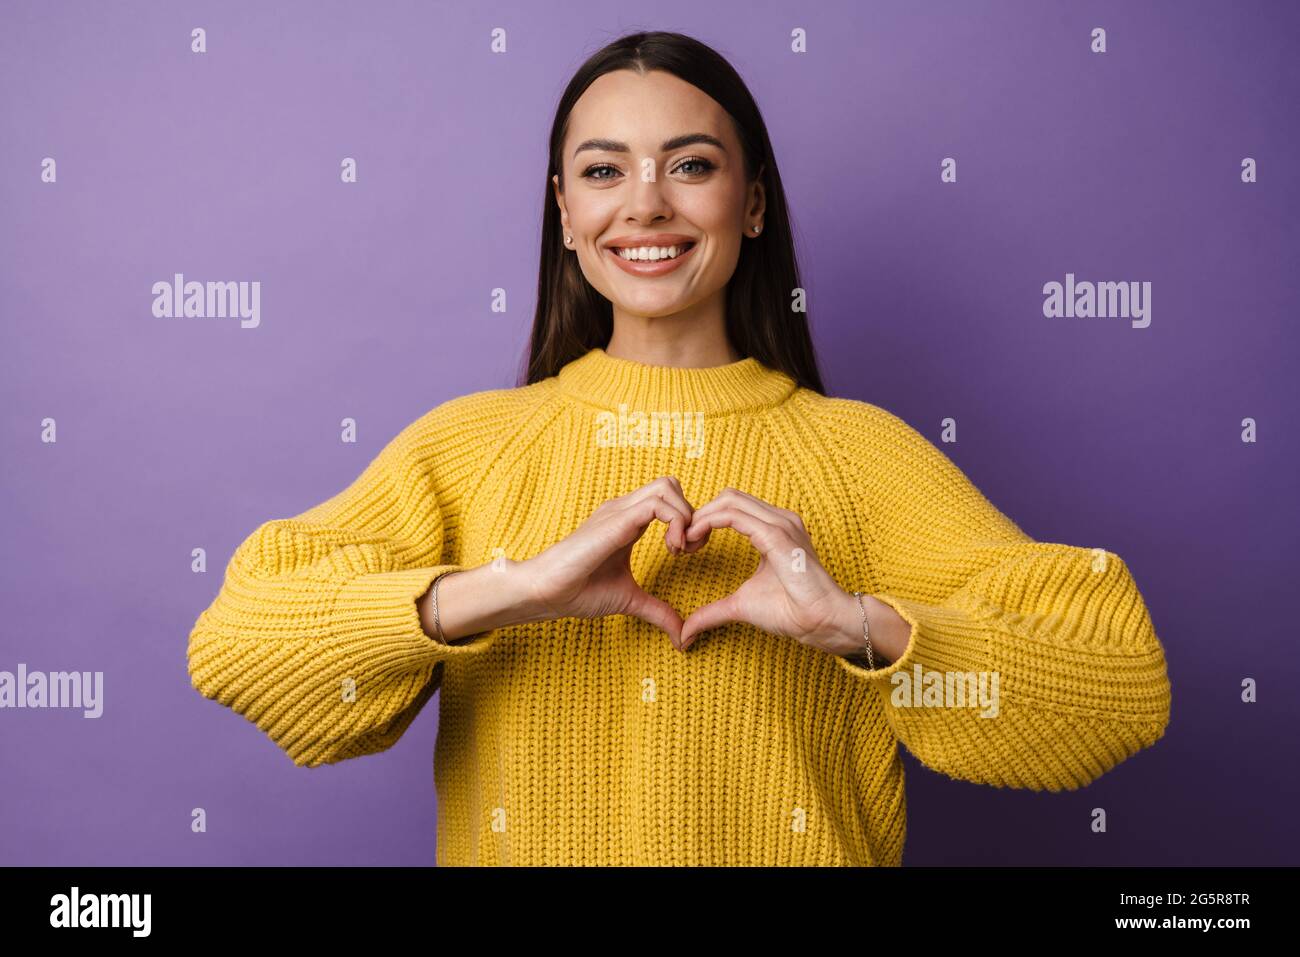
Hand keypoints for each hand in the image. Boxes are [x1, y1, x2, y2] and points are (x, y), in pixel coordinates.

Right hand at [520, 476, 702, 643]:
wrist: (546, 591)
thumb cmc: (579, 591)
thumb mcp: (630, 600)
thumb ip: (658, 611)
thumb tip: (683, 637)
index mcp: (629, 521)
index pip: (669, 500)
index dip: (688, 521)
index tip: (687, 554)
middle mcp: (625, 509)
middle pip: (670, 484)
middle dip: (691, 513)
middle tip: (687, 549)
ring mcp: (619, 511)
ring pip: (667, 487)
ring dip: (685, 517)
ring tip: (678, 550)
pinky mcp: (616, 520)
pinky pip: (657, 505)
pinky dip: (676, 523)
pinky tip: (671, 551)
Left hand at [678, 487, 867, 653]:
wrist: (822, 621)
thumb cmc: (792, 611)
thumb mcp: (741, 605)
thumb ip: (712, 612)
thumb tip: (685, 633)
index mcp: (774, 528)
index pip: (731, 507)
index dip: (704, 520)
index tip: (686, 545)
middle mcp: (778, 519)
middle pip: (727, 497)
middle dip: (699, 515)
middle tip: (682, 543)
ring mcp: (780, 523)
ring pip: (728, 500)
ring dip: (700, 517)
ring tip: (685, 543)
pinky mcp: (777, 534)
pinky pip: (734, 515)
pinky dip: (709, 522)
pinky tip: (696, 540)